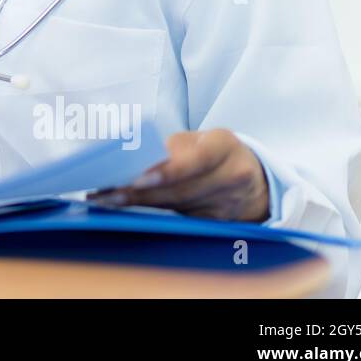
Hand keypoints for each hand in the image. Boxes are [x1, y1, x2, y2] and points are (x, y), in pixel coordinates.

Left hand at [86, 128, 269, 221]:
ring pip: (177, 206)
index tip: (138, 178)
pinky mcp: (218, 222)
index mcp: (225, 146)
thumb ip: (172, 148)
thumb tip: (134, 160)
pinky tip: (127, 209)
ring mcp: (227, 203)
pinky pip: (181, 217)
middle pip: (181, 189)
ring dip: (139, 204)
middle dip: (140, 192)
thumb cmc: (215, 151)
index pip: (197, 160)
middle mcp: (231, 176)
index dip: (168, 171)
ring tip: (106, 199)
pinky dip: (152, 212)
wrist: (254, 178)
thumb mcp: (200, 139)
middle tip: (107, 193)